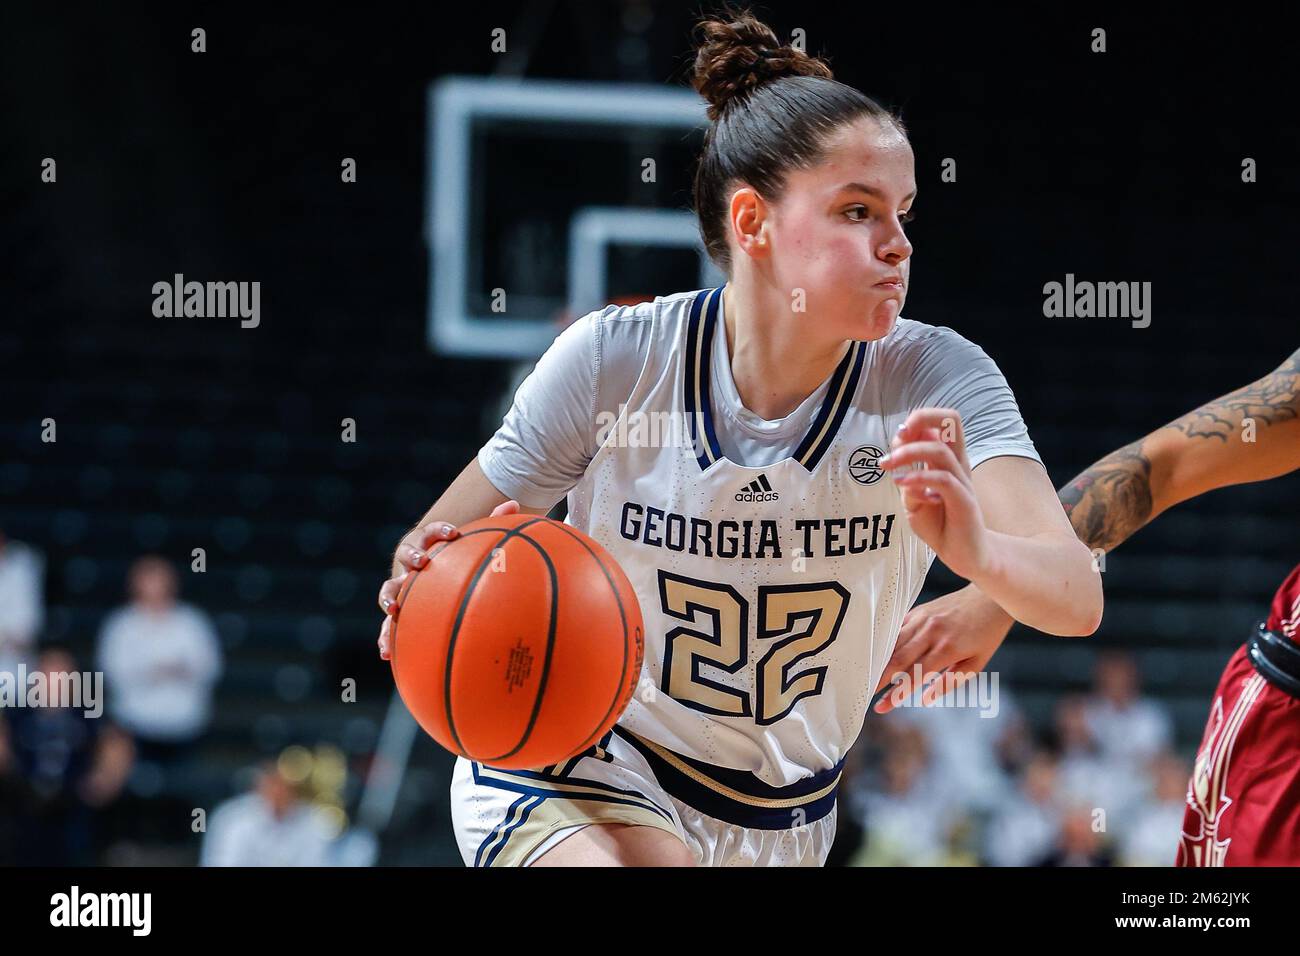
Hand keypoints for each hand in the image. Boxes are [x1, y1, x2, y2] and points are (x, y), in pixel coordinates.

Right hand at [376, 500, 519, 659]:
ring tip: (394, 609)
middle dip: (412, 558)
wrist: (435, 575)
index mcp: (429, 545)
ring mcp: (402, 587)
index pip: (431, 533)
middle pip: (406, 556)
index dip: (440, 531)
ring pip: (389, 590)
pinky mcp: (400, 612)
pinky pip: (389, 625)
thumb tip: (515, 503)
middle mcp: (412, 564)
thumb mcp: (476, 543)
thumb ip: (495, 522)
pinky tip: (388, 653)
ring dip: (389, 597)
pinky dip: (387, 637)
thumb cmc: (459, 557)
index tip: (454, 532)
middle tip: (423, 562)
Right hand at [871, 584, 1014, 713]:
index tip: (882, 707)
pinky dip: (885, 642)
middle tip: (866, 694)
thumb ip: (950, 682)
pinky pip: (896, 628)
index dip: (896, 693)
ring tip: (866, 677)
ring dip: (878, 662)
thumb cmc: (986, 634)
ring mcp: (922, 619)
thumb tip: (925, 699)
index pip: (915, 675)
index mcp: (947, 649)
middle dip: (880, 680)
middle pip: (898, 659)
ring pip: (893, 643)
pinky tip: (874, 654)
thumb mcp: (976, 664)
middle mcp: (931, 632)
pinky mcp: (918, 611)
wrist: (989, 597)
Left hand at [880, 407, 990, 581]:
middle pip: (951, 420)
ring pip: (939, 450)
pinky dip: (918, 478)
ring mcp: (962, 480)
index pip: (938, 423)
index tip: (896, 439)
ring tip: (888, 465)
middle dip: (922, 417)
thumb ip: (907, 478)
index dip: (915, 423)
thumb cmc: (940, 525)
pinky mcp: (964, 500)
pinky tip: (901, 483)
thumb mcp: (913, 500)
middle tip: (898, 437)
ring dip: (908, 453)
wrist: (962, 554)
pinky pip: (943, 479)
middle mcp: (957, 463)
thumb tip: (897, 458)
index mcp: (947, 459)